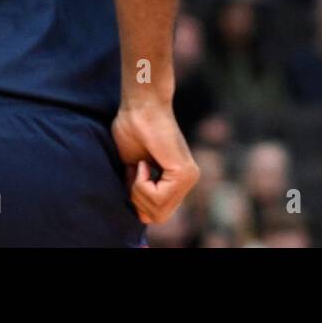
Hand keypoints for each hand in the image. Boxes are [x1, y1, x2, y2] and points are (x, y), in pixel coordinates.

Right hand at [112, 99, 199, 224]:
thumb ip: (140, 188)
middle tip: (135, 171)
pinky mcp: (183, 173)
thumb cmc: (133, 128)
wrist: (140, 105)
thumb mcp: (134, 168)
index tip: (133, 174)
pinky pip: (157, 198)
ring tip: (141, 164)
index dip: (138, 201)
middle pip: (158, 217)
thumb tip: (138, 213)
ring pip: (157, 211)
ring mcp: (189, 178)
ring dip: (138, 190)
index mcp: (178, 180)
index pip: (158, 214)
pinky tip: (144, 162)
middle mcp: (188, 181)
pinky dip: (142, 184)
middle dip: (137, 199)